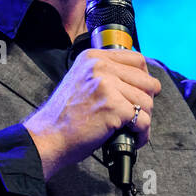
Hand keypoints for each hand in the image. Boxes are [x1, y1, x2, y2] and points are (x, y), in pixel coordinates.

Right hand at [23, 48, 161, 180]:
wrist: (48, 137)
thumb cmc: (66, 116)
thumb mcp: (83, 81)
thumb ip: (107, 74)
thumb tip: (142, 78)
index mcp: (93, 58)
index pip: (137, 60)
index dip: (144, 78)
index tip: (141, 92)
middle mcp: (100, 67)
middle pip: (146, 81)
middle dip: (146, 101)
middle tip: (135, 115)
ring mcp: (107, 86)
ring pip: (147, 102)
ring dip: (144, 119)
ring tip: (131, 128)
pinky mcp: (113, 107)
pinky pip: (144, 121)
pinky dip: (142, 134)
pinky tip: (132, 138)